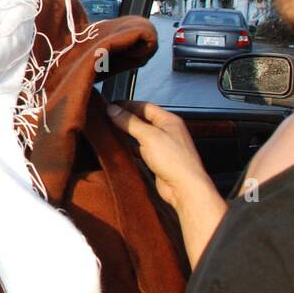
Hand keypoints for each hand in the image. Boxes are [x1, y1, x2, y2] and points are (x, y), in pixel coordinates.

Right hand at [107, 100, 227, 269]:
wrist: (184, 187)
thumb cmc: (173, 160)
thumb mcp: (148, 136)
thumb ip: (129, 122)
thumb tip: (113, 109)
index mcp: (169, 120)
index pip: (145, 106)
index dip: (128, 105)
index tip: (111, 106)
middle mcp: (168, 131)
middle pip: (143, 120)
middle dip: (126, 119)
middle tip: (108, 118)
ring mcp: (164, 146)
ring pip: (142, 135)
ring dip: (128, 133)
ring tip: (112, 132)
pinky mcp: (160, 160)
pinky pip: (143, 149)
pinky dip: (132, 148)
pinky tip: (123, 149)